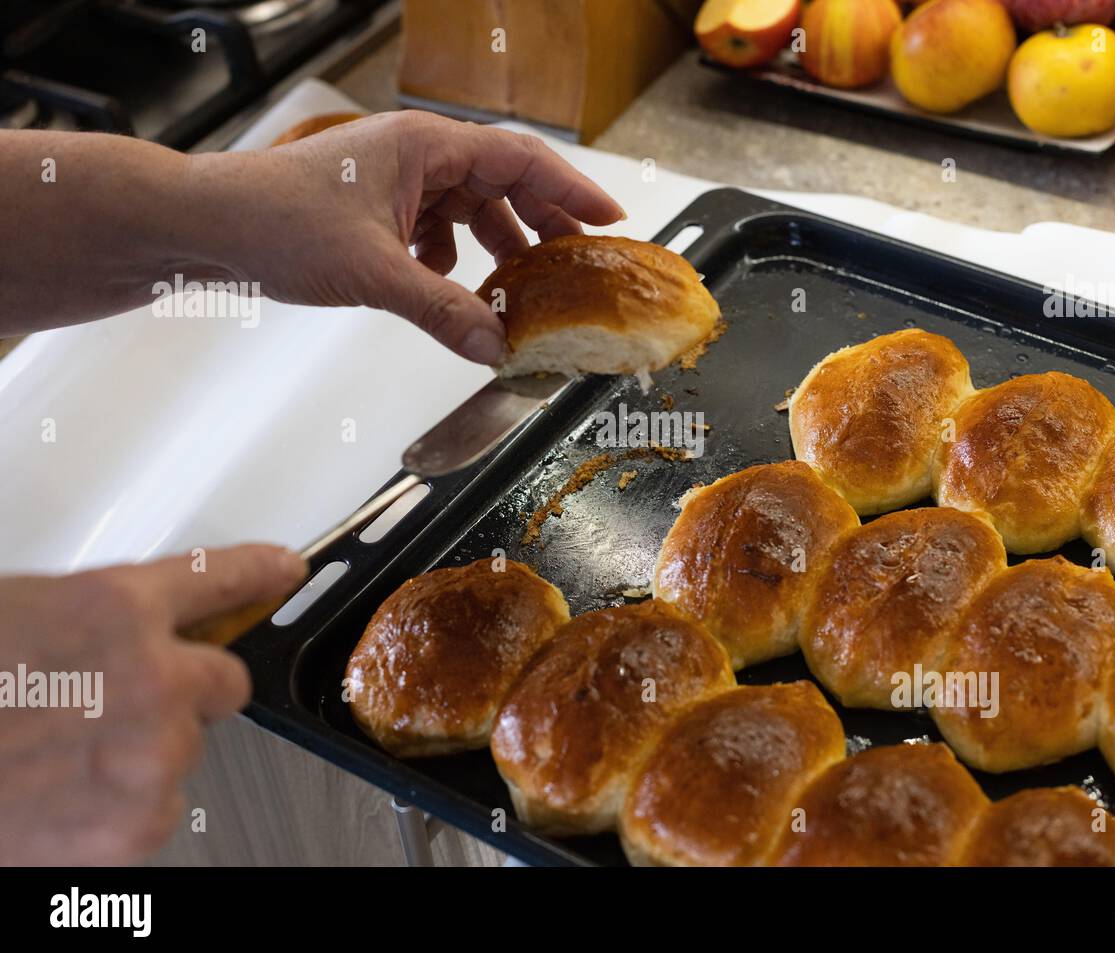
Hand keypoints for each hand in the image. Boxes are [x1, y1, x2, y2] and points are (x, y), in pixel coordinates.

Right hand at [0, 544, 305, 864]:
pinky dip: (120, 810)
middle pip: (227, 680)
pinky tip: (60, 797)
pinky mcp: (137, 822)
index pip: (220, 578)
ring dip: (144, 753)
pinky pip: (156, 809)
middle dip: (188, 690)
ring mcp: (153, 753)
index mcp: (116, 608)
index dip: (258, 574)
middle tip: (121, 704)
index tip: (283, 571)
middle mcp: (153, 677)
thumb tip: (113, 636)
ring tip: (61, 757)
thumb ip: (88, 626)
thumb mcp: (17, 618)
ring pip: (185, 750)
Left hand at [190, 111, 625, 363]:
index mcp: (425, 147)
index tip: (611, 220)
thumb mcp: (374, 273)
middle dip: (541, 227)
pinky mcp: (377, 211)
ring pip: (471, 211)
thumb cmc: (276, 220)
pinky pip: (437, 233)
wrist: (207, 226)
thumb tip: (495, 347)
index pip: (522, 160)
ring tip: (522, 289)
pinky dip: (451, 261)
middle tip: (577, 266)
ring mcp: (397, 183)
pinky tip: (447, 289)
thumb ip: (442, 311)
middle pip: (503, 185)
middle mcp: (416, 157)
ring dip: (496, 250)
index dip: (572, 191)